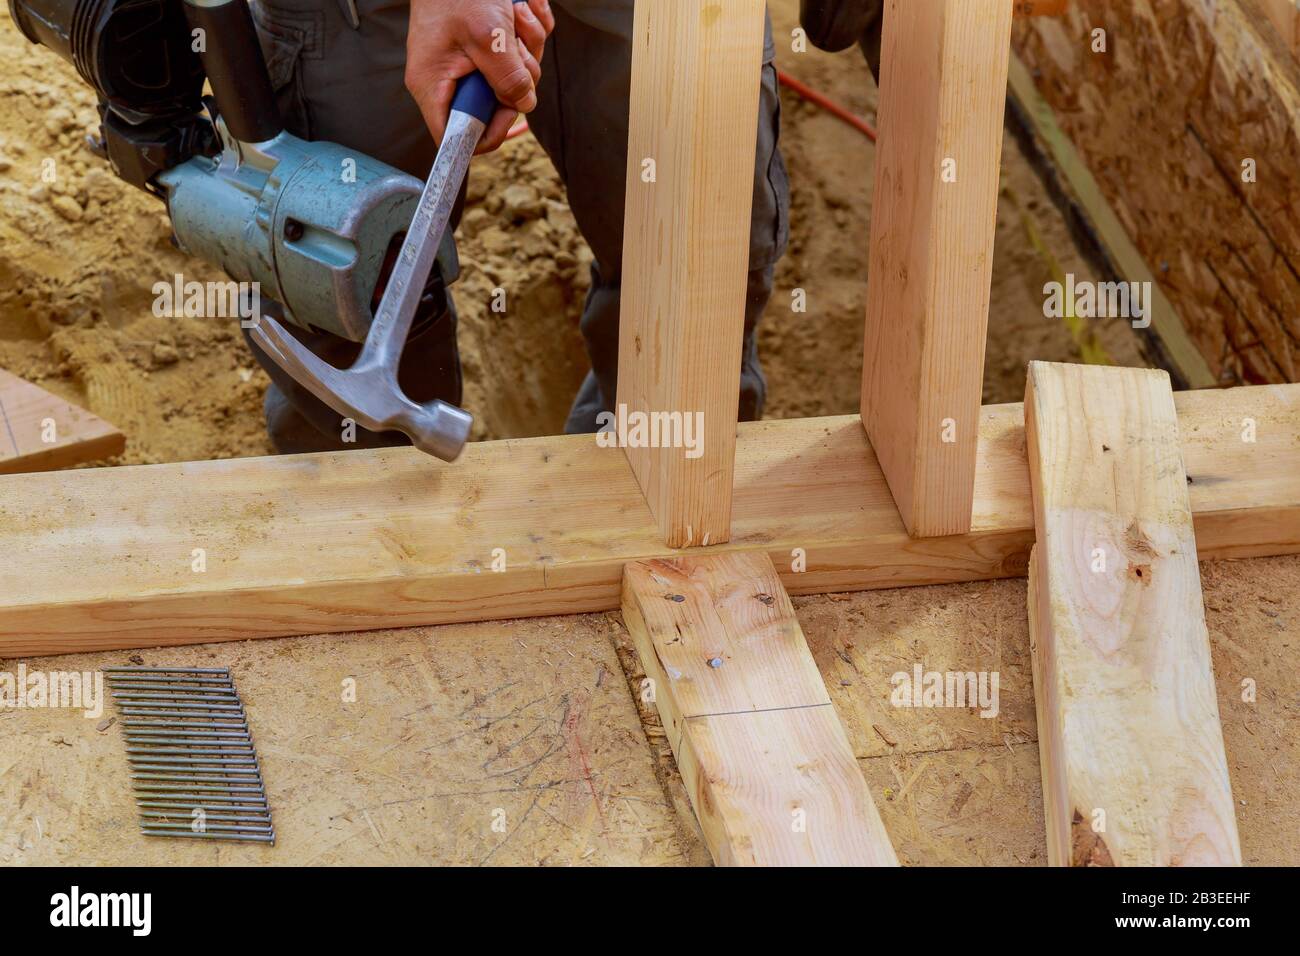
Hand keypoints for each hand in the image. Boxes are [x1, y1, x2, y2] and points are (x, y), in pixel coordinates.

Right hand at [405, 0, 555, 153]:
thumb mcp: (488, 34)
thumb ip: (507, 77)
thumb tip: (524, 104)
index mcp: (433, 85)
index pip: (455, 138)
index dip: (488, 134)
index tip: (511, 112)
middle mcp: (450, 79)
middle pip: (497, 107)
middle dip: (518, 77)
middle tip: (517, 47)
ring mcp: (471, 63)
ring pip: (516, 79)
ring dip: (528, 47)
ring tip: (517, 15)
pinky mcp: (489, 47)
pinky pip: (521, 54)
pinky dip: (529, 31)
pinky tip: (521, 8)